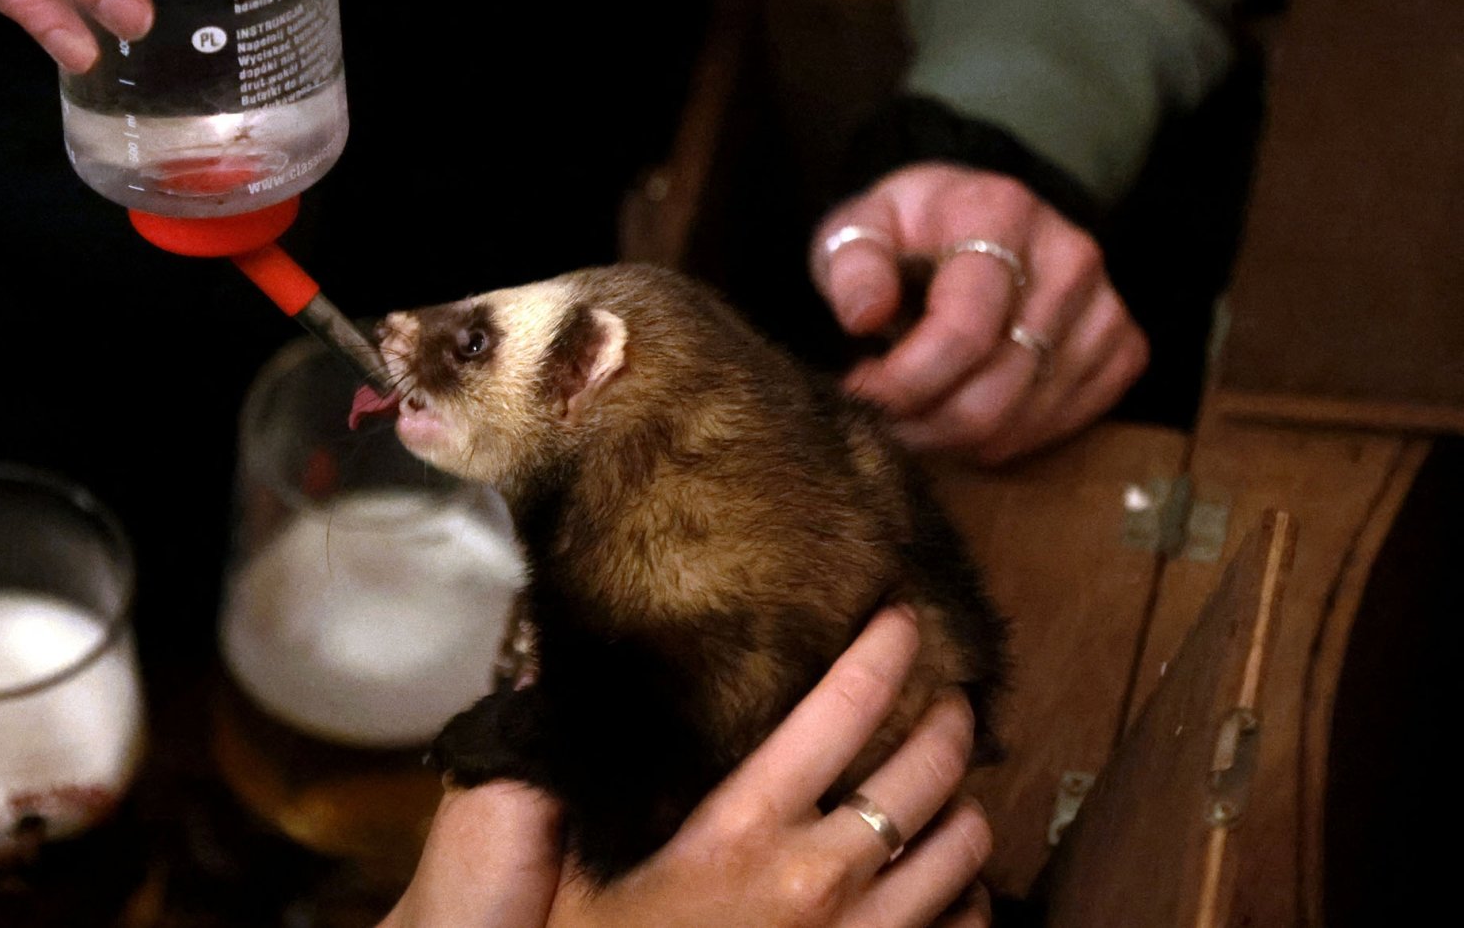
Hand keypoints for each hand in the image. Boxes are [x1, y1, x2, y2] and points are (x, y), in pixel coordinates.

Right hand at [385, 608, 992, 926]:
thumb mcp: (581, 874)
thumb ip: (576, 778)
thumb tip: (545, 666)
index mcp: (744, 830)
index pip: (841, 711)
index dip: (884, 651)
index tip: (902, 616)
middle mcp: (820, 874)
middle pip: (927, 771)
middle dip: (950, 722)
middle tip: (949, 699)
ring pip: (963, 846)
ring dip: (965, 808)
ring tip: (955, 789)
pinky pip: (967, 921)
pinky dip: (968, 895)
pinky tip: (950, 881)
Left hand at [811, 163, 1148, 463]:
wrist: (974, 222)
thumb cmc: (908, 233)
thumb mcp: (858, 228)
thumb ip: (852, 265)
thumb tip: (863, 315)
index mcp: (1000, 213)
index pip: (963, 330)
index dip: (905, 382)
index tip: (861, 394)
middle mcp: (1068, 257)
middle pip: (995, 388)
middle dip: (924, 422)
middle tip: (881, 418)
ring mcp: (1104, 305)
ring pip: (1025, 419)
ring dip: (957, 436)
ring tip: (917, 409)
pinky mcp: (1123, 346)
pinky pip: (1062, 425)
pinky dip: (1005, 437)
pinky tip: (966, 406)